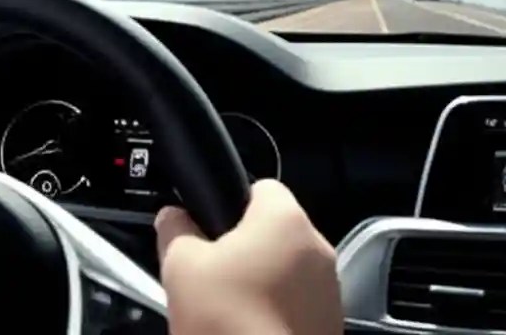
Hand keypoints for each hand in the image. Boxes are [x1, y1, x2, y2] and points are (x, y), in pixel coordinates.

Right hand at [155, 180, 341, 334]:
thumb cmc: (226, 321)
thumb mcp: (181, 268)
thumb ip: (175, 230)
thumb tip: (173, 216)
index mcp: (285, 218)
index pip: (257, 186)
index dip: (227, 204)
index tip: (206, 232)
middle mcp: (318, 247)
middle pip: (272, 231)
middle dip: (242, 249)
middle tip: (209, 277)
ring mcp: (330, 289)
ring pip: (286, 270)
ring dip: (260, 283)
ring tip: (227, 312)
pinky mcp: (332, 324)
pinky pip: (298, 304)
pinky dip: (275, 313)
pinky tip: (249, 332)